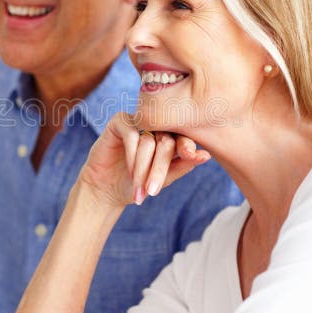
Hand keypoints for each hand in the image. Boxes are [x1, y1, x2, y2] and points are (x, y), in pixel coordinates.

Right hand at [77, 112, 210, 209]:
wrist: (106, 190)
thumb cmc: (137, 184)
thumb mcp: (163, 179)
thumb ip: (183, 165)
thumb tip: (206, 156)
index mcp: (171, 136)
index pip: (184, 138)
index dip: (188, 147)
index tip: (191, 156)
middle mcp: (156, 126)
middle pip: (167, 141)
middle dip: (160, 168)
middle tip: (153, 190)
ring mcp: (138, 122)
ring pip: (149, 141)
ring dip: (143, 168)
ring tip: (140, 189)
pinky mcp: (119, 121)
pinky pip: (131, 135)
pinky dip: (132, 156)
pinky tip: (130, 172)